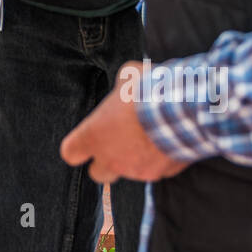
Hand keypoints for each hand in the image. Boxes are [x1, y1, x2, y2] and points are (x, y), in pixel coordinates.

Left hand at [60, 62, 188, 183]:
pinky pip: (155, 170)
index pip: (70, 153)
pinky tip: (167, 140)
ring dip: (135, 158)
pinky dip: (159, 159)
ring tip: (149, 134)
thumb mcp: (126, 77)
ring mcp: (136, 171)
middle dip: (104, 162)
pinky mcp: (160, 174)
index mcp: (93, 136)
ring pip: (129, 171)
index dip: (78, 147)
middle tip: (117, 142)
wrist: (182, 109)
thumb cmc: (146, 90)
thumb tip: (123, 88)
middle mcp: (110, 159)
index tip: (86, 138)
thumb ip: (118, 90)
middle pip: (97, 174)